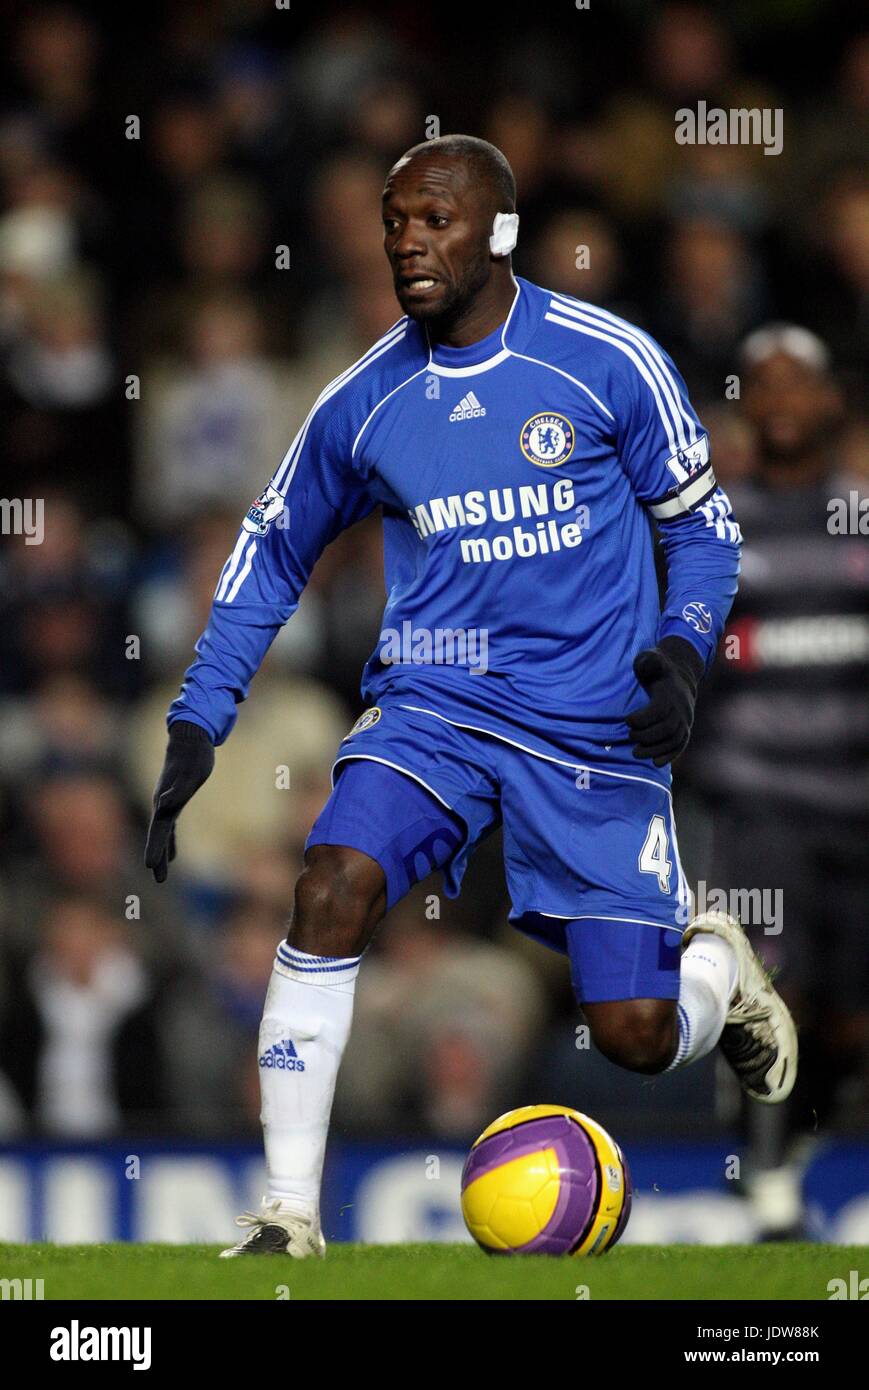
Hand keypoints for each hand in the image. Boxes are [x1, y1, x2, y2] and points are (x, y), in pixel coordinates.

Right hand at [145, 721, 214, 881]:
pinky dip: (170, 841)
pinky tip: (173, 854)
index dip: (155, 849)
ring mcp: (168, 802)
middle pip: (159, 835)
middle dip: (157, 857)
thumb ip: (177, 789)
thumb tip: (163, 803)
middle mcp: (163, 803)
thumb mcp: (192, 772)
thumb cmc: (194, 755)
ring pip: (163, 833)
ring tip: (160, 873)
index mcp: (166, 801)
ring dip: (162, 853)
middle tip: (158, 879)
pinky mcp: (175, 799)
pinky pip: (170, 826)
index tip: (150, 867)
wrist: (190, 737)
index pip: (160, 830)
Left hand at [625, 637, 703, 765]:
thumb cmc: (656, 667)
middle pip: (667, 728)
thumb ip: (648, 662)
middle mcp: (681, 708)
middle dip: (646, 736)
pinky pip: (681, 745)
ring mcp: (685, 720)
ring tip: (636, 753)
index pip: (659, 710)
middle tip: (629, 736)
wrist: (678, 674)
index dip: (642, 719)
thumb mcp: (650, 659)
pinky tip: (655, 763)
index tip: (627, 720)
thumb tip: (647, 664)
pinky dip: (670, 756)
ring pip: (674, 740)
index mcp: (671, 692)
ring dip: (655, 750)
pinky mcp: (685, 729)